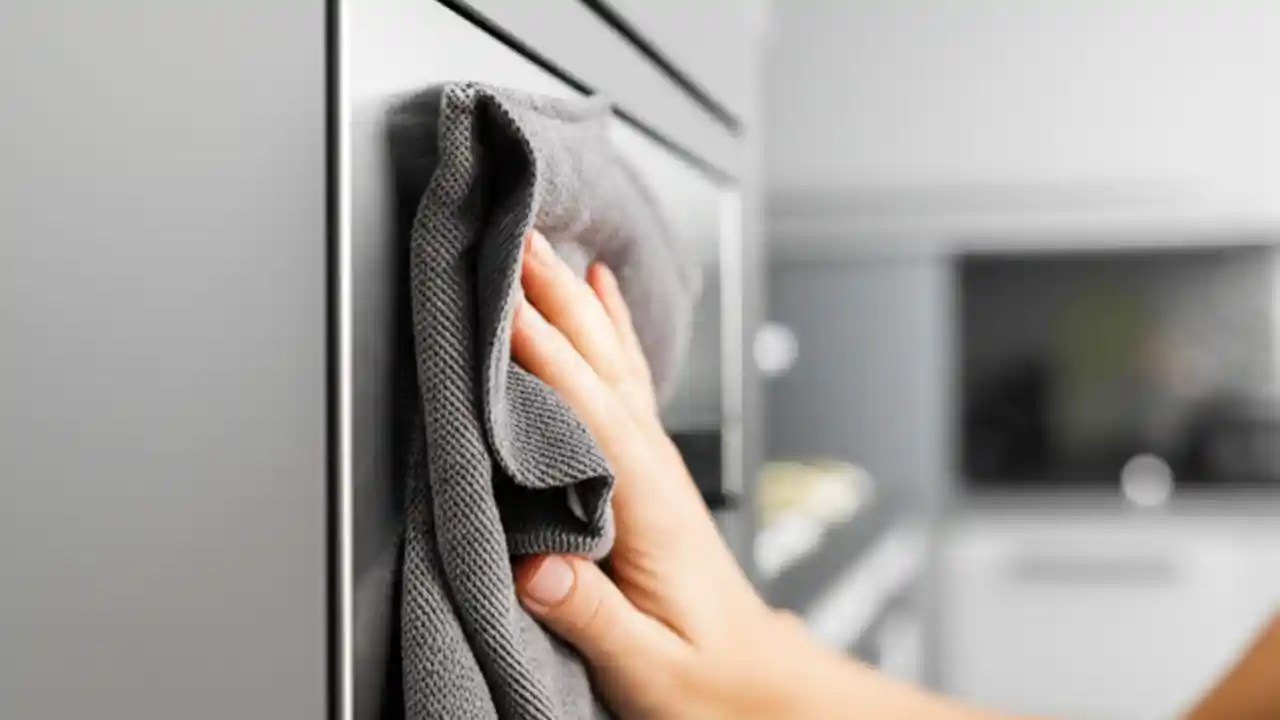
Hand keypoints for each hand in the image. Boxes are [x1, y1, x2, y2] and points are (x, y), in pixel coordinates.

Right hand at [510, 231, 1000, 719]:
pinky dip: (610, 331)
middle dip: (562, 303)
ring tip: (545, 250)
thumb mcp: (650, 668)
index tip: (507, 309)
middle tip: (519, 243)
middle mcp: (660, 474)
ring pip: (617, 365)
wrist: (765, 686)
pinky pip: (627, 383)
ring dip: (580, 304)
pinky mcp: (650, 473)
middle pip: (608, 369)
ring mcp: (658, 467)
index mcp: (655, 511)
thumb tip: (534, 569)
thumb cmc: (712, 681)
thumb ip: (592, 616)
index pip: (596, 416)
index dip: (551, 361)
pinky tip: (602, 296)